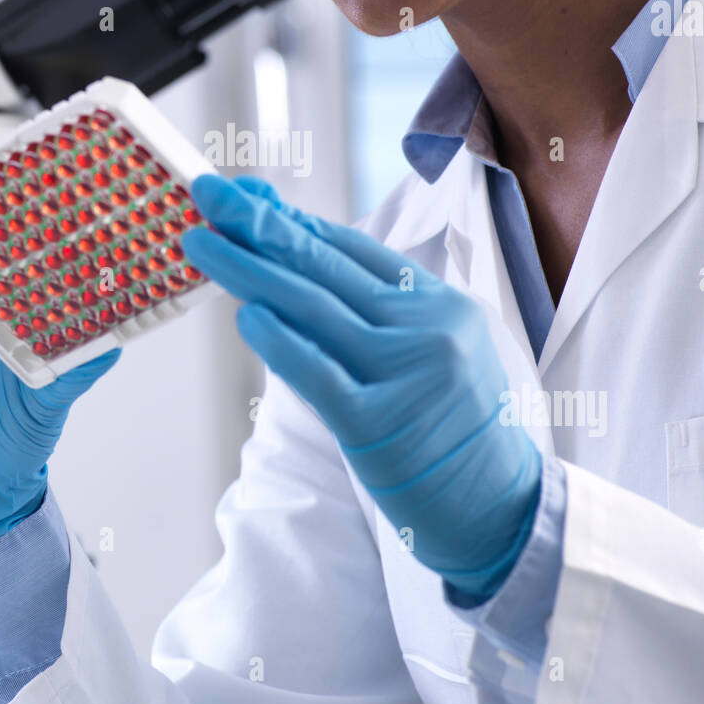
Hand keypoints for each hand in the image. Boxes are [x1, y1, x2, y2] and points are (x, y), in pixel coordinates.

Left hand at [181, 173, 540, 602]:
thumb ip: (382, 311)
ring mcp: (405, 375)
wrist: (504, 510)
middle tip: (207, 192)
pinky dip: (278, 341)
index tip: (245, 196)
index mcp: (440, 304)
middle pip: (324, 267)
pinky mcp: (379, 427)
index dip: (292, 219)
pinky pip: (318, 374)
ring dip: (248, 269)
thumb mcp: (438, 352)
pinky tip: (244, 314)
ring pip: (312, 308)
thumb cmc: (457, 431)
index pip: (352, 249)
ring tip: (199, 241)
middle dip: (259, 224)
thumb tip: (303, 263)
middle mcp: (426, 329)